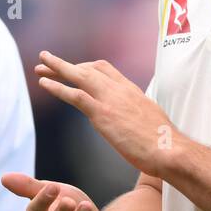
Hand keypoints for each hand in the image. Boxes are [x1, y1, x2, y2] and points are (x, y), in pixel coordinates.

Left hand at [34, 52, 172, 177]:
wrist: (170, 149)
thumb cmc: (164, 142)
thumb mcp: (151, 120)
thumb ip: (138, 114)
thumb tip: (134, 120)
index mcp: (133, 92)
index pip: (107, 70)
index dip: (87, 67)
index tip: (74, 69)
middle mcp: (121, 90)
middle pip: (90, 69)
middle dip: (67, 65)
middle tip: (48, 62)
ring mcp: (112, 100)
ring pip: (80, 76)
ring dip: (57, 69)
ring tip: (40, 67)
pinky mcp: (103, 114)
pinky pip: (76, 95)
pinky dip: (58, 87)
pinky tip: (44, 84)